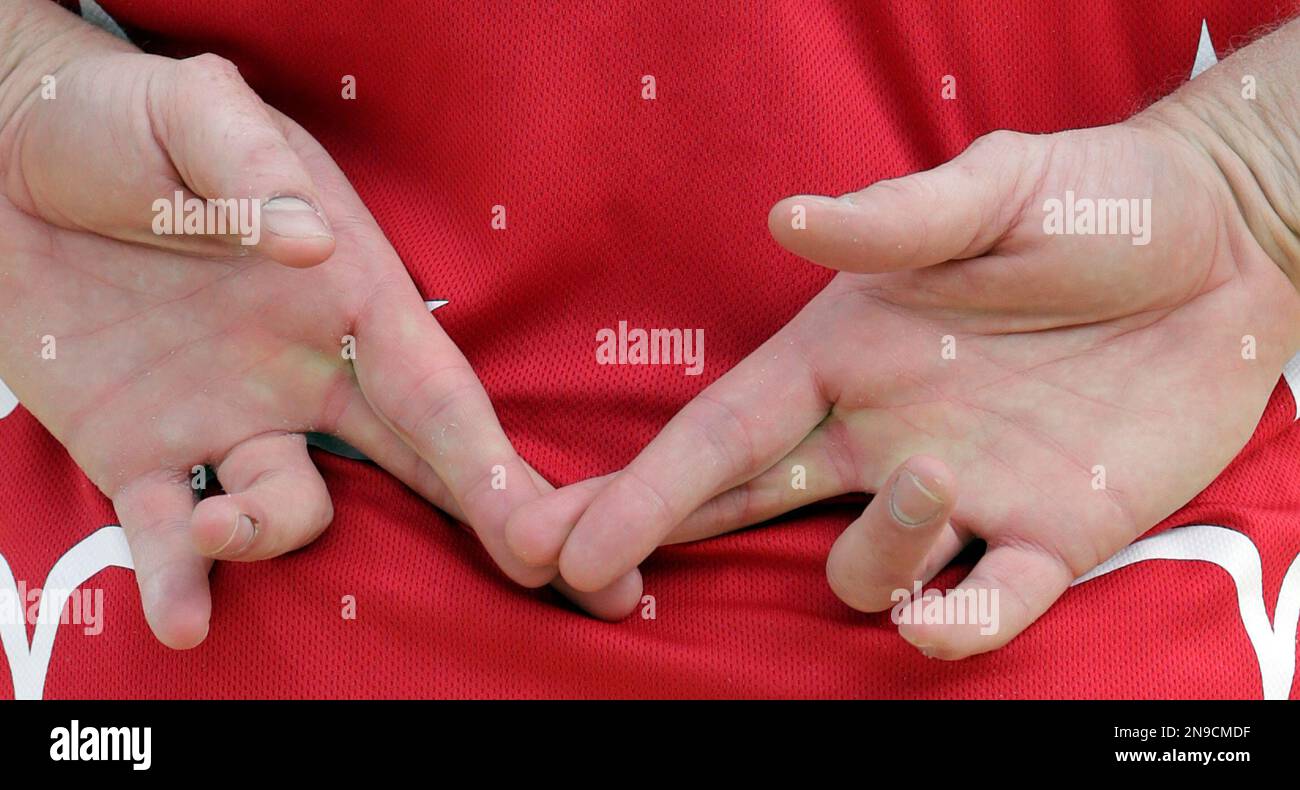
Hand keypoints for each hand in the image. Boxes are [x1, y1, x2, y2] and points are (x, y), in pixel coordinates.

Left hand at [0, 38, 638, 646]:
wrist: (3, 158)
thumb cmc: (117, 121)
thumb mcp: (194, 112)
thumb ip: (250, 167)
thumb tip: (310, 245)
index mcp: (344, 297)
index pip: (435, 393)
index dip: (493, 465)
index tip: (540, 532)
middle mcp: (308, 373)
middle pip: (416, 468)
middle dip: (484, 530)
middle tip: (538, 584)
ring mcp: (231, 421)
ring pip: (290, 513)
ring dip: (267, 538)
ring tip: (213, 521)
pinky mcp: (144, 457)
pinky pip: (173, 535)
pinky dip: (181, 580)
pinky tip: (181, 615)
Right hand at [511, 116, 1299, 657]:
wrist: (1229, 253)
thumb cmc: (1099, 203)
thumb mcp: (999, 188)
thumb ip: (899, 216)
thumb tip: (785, 217)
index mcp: (847, 356)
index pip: (725, 432)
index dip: (646, 489)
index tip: (568, 540)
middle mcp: (882, 435)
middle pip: (742, 510)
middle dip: (660, 545)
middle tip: (590, 585)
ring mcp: (960, 497)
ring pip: (862, 571)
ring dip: (879, 552)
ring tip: (940, 481)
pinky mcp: (1047, 538)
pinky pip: (983, 610)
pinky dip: (957, 629)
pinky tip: (950, 617)